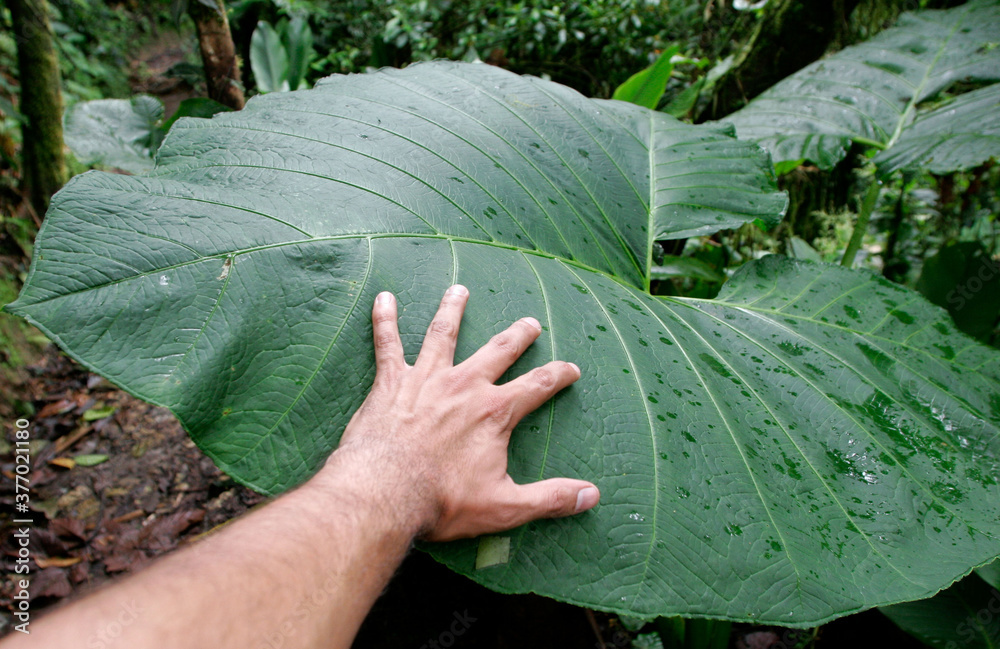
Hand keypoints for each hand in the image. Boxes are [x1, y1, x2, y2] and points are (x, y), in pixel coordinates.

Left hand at [317, 284, 599, 540]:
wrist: (384, 492)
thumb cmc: (442, 501)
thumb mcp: (505, 507)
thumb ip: (550, 499)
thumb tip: (592, 496)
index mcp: (494, 412)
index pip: (537, 386)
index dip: (557, 375)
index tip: (571, 368)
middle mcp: (464, 385)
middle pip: (498, 350)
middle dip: (518, 335)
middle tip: (530, 322)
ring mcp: (426, 378)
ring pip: (443, 333)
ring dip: (453, 309)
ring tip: (459, 290)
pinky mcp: (391, 381)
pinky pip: (387, 342)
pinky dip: (383, 318)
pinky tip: (383, 298)